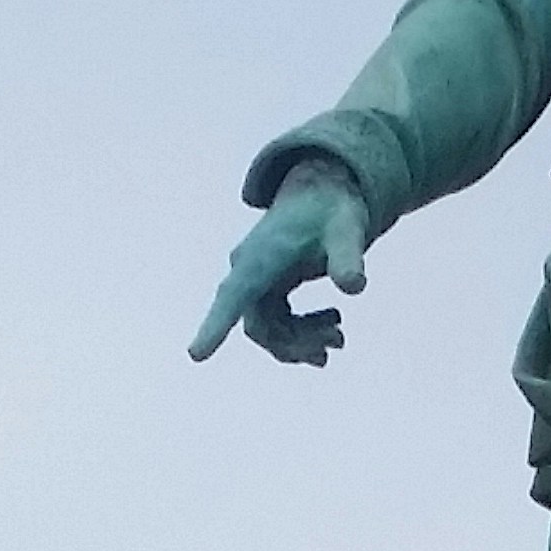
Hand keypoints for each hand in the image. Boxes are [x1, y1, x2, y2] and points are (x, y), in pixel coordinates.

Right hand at [189, 167, 369, 368]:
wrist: (322, 196)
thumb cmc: (332, 211)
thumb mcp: (347, 230)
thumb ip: (348, 256)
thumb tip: (353, 286)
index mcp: (261, 255)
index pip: (235, 294)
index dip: (217, 325)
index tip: (196, 354)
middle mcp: (248, 268)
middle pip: (260, 326)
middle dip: (297, 343)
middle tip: (339, 341)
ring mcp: (253, 280)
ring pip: (268, 331)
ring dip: (302, 343)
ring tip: (339, 338)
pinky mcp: (264, 289)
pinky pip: (275, 327)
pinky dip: (301, 337)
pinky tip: (331, 331)